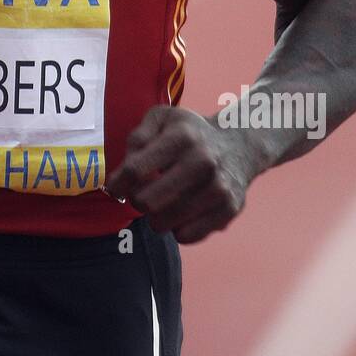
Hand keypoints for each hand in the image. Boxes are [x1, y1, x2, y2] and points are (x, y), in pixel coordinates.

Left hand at [105, 106, 254, 243]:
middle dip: (136, 201)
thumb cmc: (190, 133)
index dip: (118, 183)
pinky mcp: (229, 209)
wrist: (239, 144)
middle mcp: (202, 161)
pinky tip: (180, 212)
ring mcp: (218, 187)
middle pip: (147, 201)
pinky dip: (177, 229)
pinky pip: (186, 236)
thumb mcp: (162, 119)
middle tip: (142, 194)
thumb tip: (124, 171)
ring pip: (163, 222)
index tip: (115, 188)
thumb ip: (138, 138)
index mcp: (181, 136)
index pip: (135, 170)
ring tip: (162, 201)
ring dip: (155, 217)